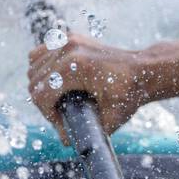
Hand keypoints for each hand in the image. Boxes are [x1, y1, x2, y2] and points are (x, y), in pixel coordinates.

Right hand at [26, 33, 178, 143]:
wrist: (145, 70)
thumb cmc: (130, 93)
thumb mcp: (111, 118)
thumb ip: (87, 131)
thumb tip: (67, 142)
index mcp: (76, 67)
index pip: (41, 94)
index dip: (48, 114)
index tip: (62, 123)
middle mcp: (69, 49)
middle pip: (35, 81)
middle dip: (44, 102)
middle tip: (61, 114)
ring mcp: (69, 40)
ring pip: (34, 65)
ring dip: (42, 84)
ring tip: (58, 98)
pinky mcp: (71, 37)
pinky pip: (42, 52)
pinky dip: (43, 66)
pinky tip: (55, 80)